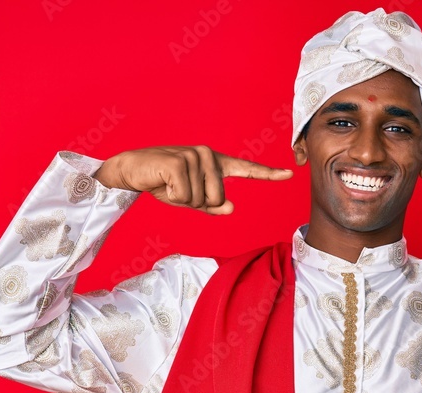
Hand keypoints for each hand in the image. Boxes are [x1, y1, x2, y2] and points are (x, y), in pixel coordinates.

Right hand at [93, 146, 292, 214]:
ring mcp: (195, 156)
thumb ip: (212, 205)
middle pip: (218, 199)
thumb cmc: (164, 184)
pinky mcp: (180, 162)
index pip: (246, 169)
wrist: (133, 170)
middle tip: (178, 189)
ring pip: (202, 199)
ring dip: (182, 200)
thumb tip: (231, 206)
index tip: (289, 174)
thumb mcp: (191, 199)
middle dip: (196, 203)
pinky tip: (163, 182)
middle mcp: (209, 156)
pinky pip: (185, 196)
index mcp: (215, 163)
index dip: (268, 174)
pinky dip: (172, 197)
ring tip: (170, 184)